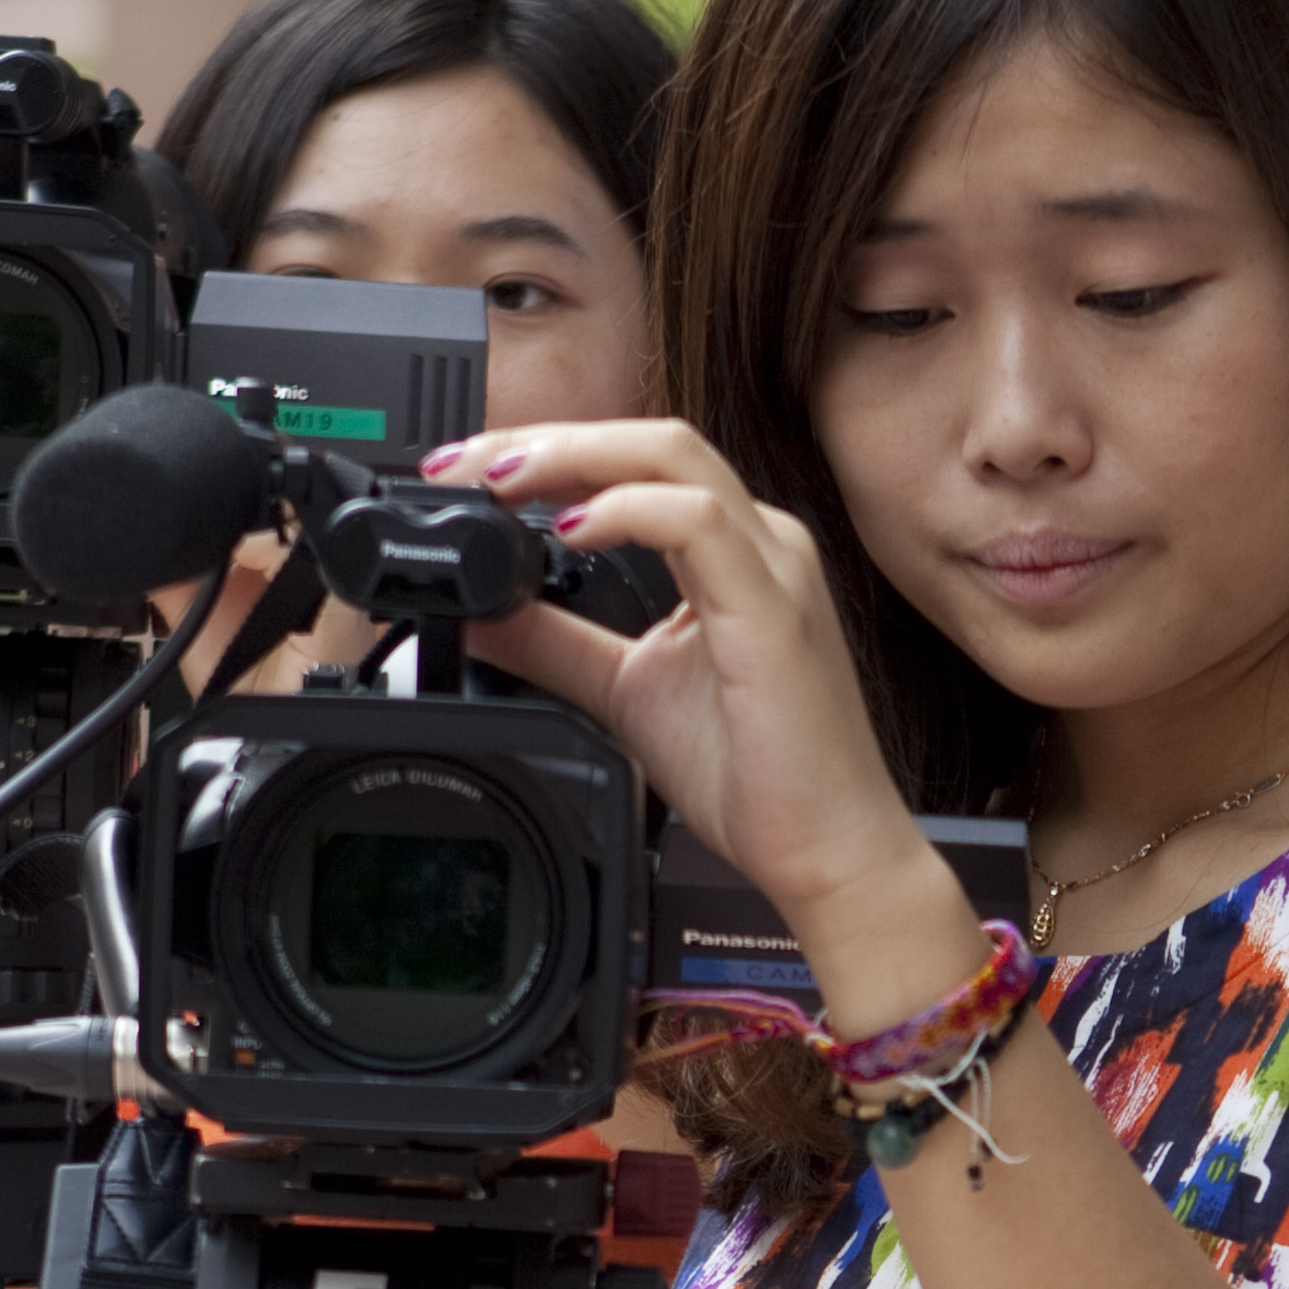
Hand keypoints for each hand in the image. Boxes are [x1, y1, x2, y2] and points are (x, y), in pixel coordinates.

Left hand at [447, 418, 965, 1015]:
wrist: (825, 850)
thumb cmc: (756, 775)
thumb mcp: (624, 691)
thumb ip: (556, 644)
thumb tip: (485, 614)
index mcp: (730, 552)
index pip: (634, 463)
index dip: (546, 453)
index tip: (467, 472)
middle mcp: (760, 541)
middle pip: (648, 437)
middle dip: (545, 438)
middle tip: (463, 463)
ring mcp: (773, 566)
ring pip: (672, 457)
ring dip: (575, 457)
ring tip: (501, 481)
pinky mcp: (774, 608)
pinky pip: (697, 522)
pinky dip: (626, 512)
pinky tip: (568, 531)